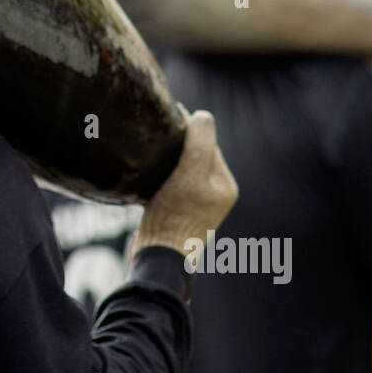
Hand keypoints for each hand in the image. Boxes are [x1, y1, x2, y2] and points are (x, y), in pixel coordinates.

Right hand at [133, 109, 237, 253]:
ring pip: (181, 169)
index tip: (166, 123)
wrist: (158, 257)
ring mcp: (196, 206)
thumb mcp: (190, 173)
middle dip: (177, 147)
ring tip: (149, 159)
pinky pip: (170, 184)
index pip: (208, 143)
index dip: (188, 131)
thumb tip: (201, 115)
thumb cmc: (174, 215)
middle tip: (154, 141)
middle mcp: (215, 195)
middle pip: (194, 155)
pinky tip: (146, 178)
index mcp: (225, 185)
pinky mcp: (176, 213)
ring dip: (167, 161)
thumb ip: (200, 142)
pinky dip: (159, 177)